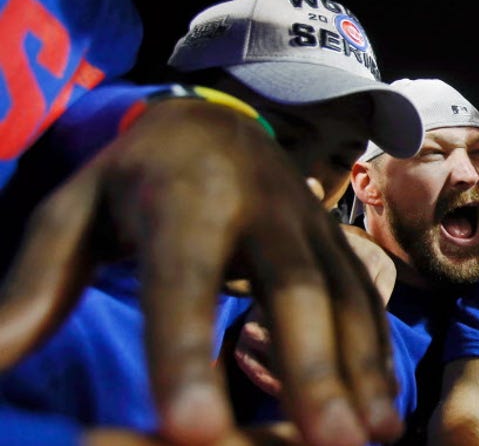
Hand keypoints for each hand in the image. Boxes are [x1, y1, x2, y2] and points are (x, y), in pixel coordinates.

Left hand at [0, 99, 402, 445]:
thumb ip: (36, 285)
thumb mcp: (71, 213)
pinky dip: (379, 355)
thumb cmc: (130, 181)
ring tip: (372, 437)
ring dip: (360, 369)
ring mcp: (311, 221)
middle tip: (326, 443)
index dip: (186, 353)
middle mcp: (263, 204)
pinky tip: (386, 409)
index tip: (190, 433)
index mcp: (183, 195)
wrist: (213, 121)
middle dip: (310, 367)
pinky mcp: (337, 241)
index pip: (183, 279)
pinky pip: (367, 297)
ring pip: (343, 295)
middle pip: (292, 288)